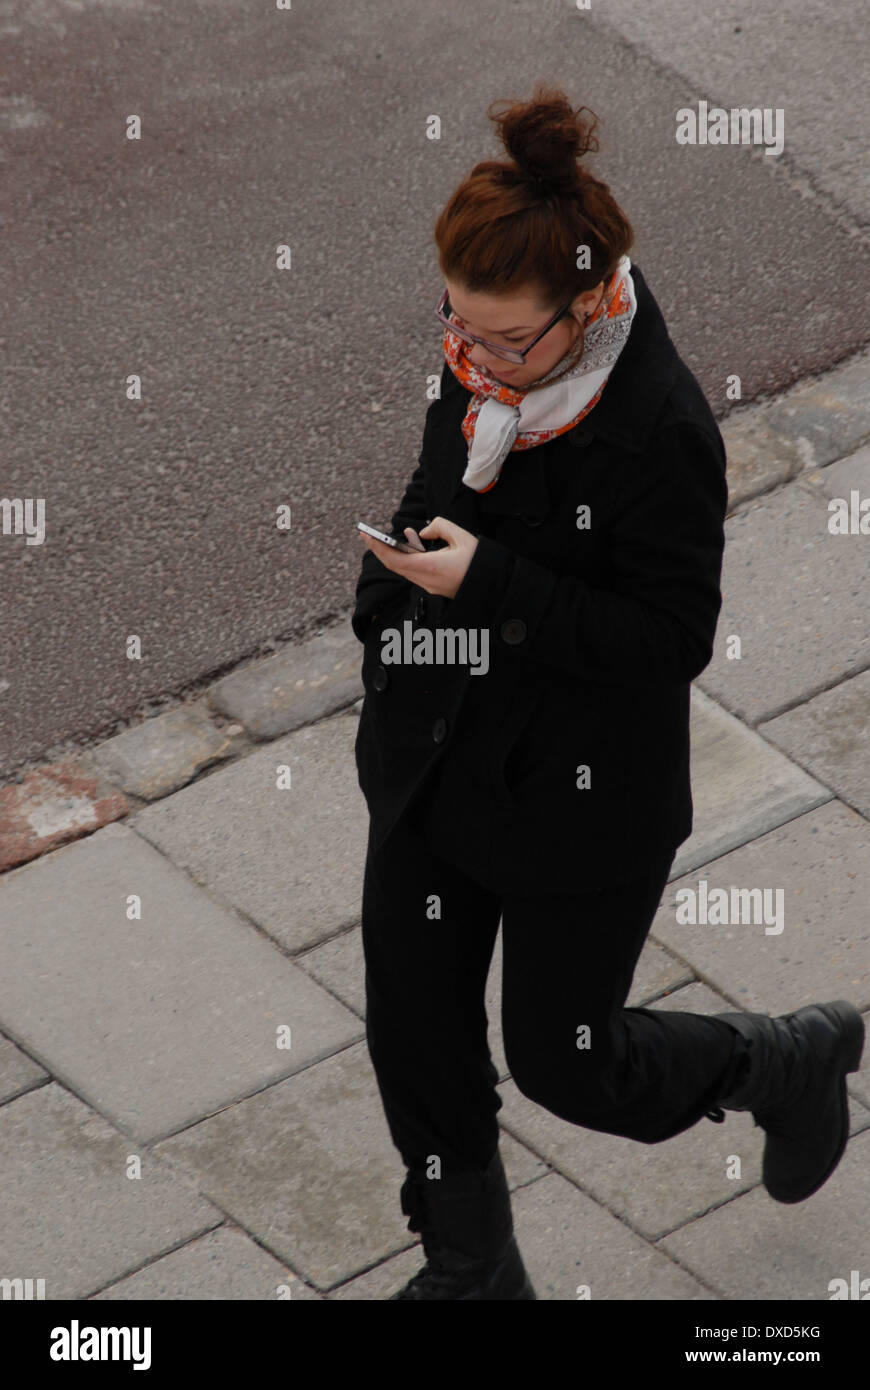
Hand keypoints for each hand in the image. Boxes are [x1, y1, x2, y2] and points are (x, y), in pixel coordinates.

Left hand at [359, 516, 478, 599]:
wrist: (496, 586)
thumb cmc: (480, 561)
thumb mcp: (462, 536)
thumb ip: (440, 527)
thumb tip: (422, 532)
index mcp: (431, 567)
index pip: (394, 559)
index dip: (378, 547)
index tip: (366, 535)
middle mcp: (426, 580)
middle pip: (395, 566)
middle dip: (381, 549)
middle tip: (368, 535)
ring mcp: (430, 587)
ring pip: (405, 569)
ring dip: (397, 553)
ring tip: (397, 535)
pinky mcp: (436, 588)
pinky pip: (416, 572)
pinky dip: (410, 558)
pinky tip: (414, 545)